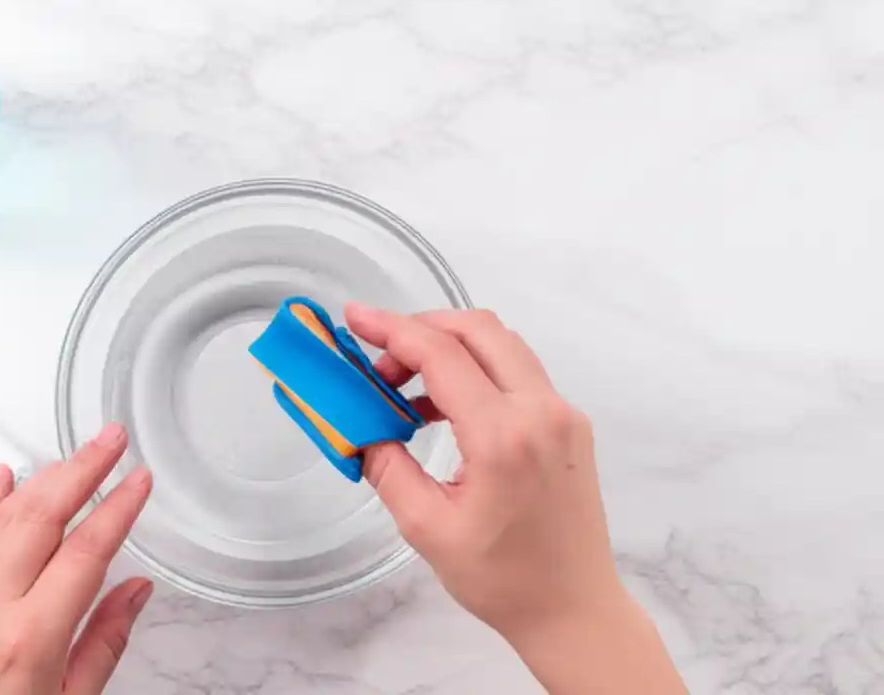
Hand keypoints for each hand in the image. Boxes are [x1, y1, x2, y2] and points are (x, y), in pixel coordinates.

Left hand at [0, 423, 151, 694]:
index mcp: (30, 637)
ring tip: (78, 452)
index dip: (118, 510)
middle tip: (112, 438)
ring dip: (44, 476)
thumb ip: (104, 643)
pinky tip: (5, 476)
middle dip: (82, 470)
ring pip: (3, 517)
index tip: (140, 480)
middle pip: (41, 517)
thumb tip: (137, 589)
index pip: (84, 552)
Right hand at [345, 303, 683, 694]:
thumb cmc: (505, 580)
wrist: (574, 609)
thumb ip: (388, 468)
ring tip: (402, 387)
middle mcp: (541, 412)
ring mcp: (562, 415)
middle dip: (420, 329)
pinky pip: (517, 373)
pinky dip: (475, 371)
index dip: (392, 329)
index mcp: (503, 437)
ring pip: (500, 345)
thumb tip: (361, 429)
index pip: (442, 354)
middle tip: (378, 356)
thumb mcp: (427, 528)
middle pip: (477, 330)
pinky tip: (440, 407)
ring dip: (449, 348)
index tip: (355, 318)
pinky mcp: (568, 425)